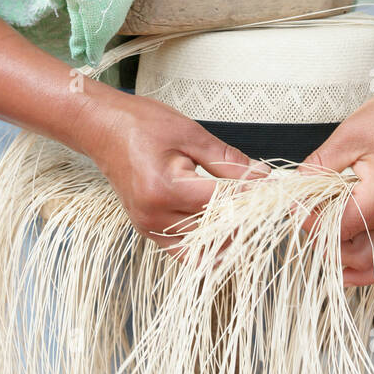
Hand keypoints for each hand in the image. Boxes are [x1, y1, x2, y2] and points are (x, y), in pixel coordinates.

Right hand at [82, 87, 269, 257]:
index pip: (223, 202)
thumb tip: (260, 177)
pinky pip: (182, 248)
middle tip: (265, 205)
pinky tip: (220, 224)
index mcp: (165, 188)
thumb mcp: (190, 133)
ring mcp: (148, 226)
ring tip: (244, 215)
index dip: (252, 197)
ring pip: (199, 248)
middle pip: (214, 230)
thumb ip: (227, 160)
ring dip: (225, 235)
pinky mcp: (146, 229)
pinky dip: (204, 240)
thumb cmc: (139, 124)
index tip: (274, 191)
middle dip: (243, 218)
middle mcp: (154, 214)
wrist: (100, 127)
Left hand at [297, 85, 373, 286]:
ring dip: (346, 259)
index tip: (295, 206)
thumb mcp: (348, 135)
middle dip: (325, 243)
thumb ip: (319, 166)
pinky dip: (371, 262)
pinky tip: (350, 259)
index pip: (338, 229)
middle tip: (307, 219)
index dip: (311, 222)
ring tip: (323, 242)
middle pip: (355, 254)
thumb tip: (294, 188)